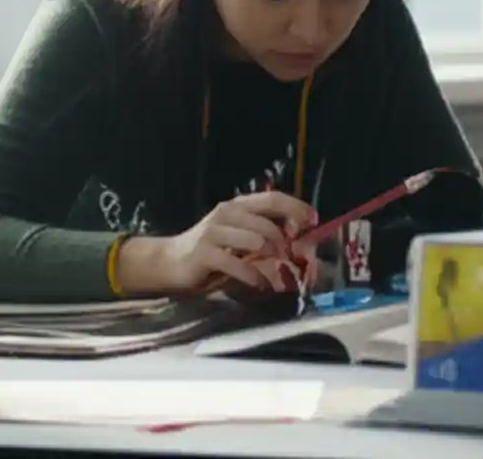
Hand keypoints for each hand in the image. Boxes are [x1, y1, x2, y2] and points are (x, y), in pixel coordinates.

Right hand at [115, 192, 316, 295]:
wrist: (169, 261)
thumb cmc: (208, 249)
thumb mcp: (235, 234)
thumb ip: (259, 231)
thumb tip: (295, 238)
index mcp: (236, 205)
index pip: (272, 198)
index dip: (295, 207)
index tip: (313, 221)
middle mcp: (226, 213)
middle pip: (267, 224)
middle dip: (285, 244)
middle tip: (292, 260)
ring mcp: (214, 232)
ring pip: (256, 241)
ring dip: (272, 261)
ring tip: (277, 275)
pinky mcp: (205, 254)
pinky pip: (239, 265)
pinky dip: (254, 277)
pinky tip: (259, 285)